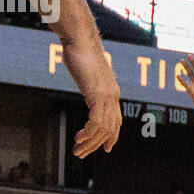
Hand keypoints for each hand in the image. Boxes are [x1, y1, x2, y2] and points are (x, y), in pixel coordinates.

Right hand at [63, 42, 121, 157]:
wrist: (80, 40)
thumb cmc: (81, 53)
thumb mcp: (88, 74)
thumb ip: (90, 84)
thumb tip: (88, 86)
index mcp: (112, 92)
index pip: (116, 120)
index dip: (112, 136)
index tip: (106, 149)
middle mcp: (113, 96)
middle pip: (110, 128)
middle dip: (96, 144)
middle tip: (81, 154)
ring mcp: (107, 95)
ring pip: (103, 128)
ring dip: (89, 143)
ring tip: (77, 150)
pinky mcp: (97, 95)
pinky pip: (97, 122)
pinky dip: (88, 133)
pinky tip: (79, 138)